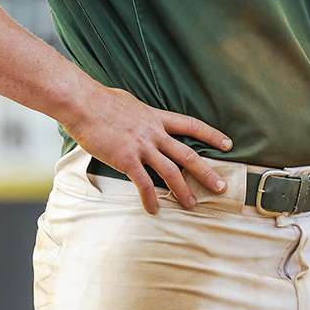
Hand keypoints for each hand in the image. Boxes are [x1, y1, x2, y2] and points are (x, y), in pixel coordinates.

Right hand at [64, 84, 231, 214]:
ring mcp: (142, 146)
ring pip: (171, 172)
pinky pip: (144, 184)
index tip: (228, 144)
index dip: (211, 135)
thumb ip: (140, 113)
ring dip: (183, 191)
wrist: (82, 102)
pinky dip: (151, 199)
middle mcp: (154, 132)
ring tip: (192, 205)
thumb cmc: (99, 99)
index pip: (190, 125)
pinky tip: (154, 209)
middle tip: (221, 187)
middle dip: (207, 172)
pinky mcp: (127, 159)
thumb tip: (140, 116)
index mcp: (156, 117)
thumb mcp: (129, 102)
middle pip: (187, 155)